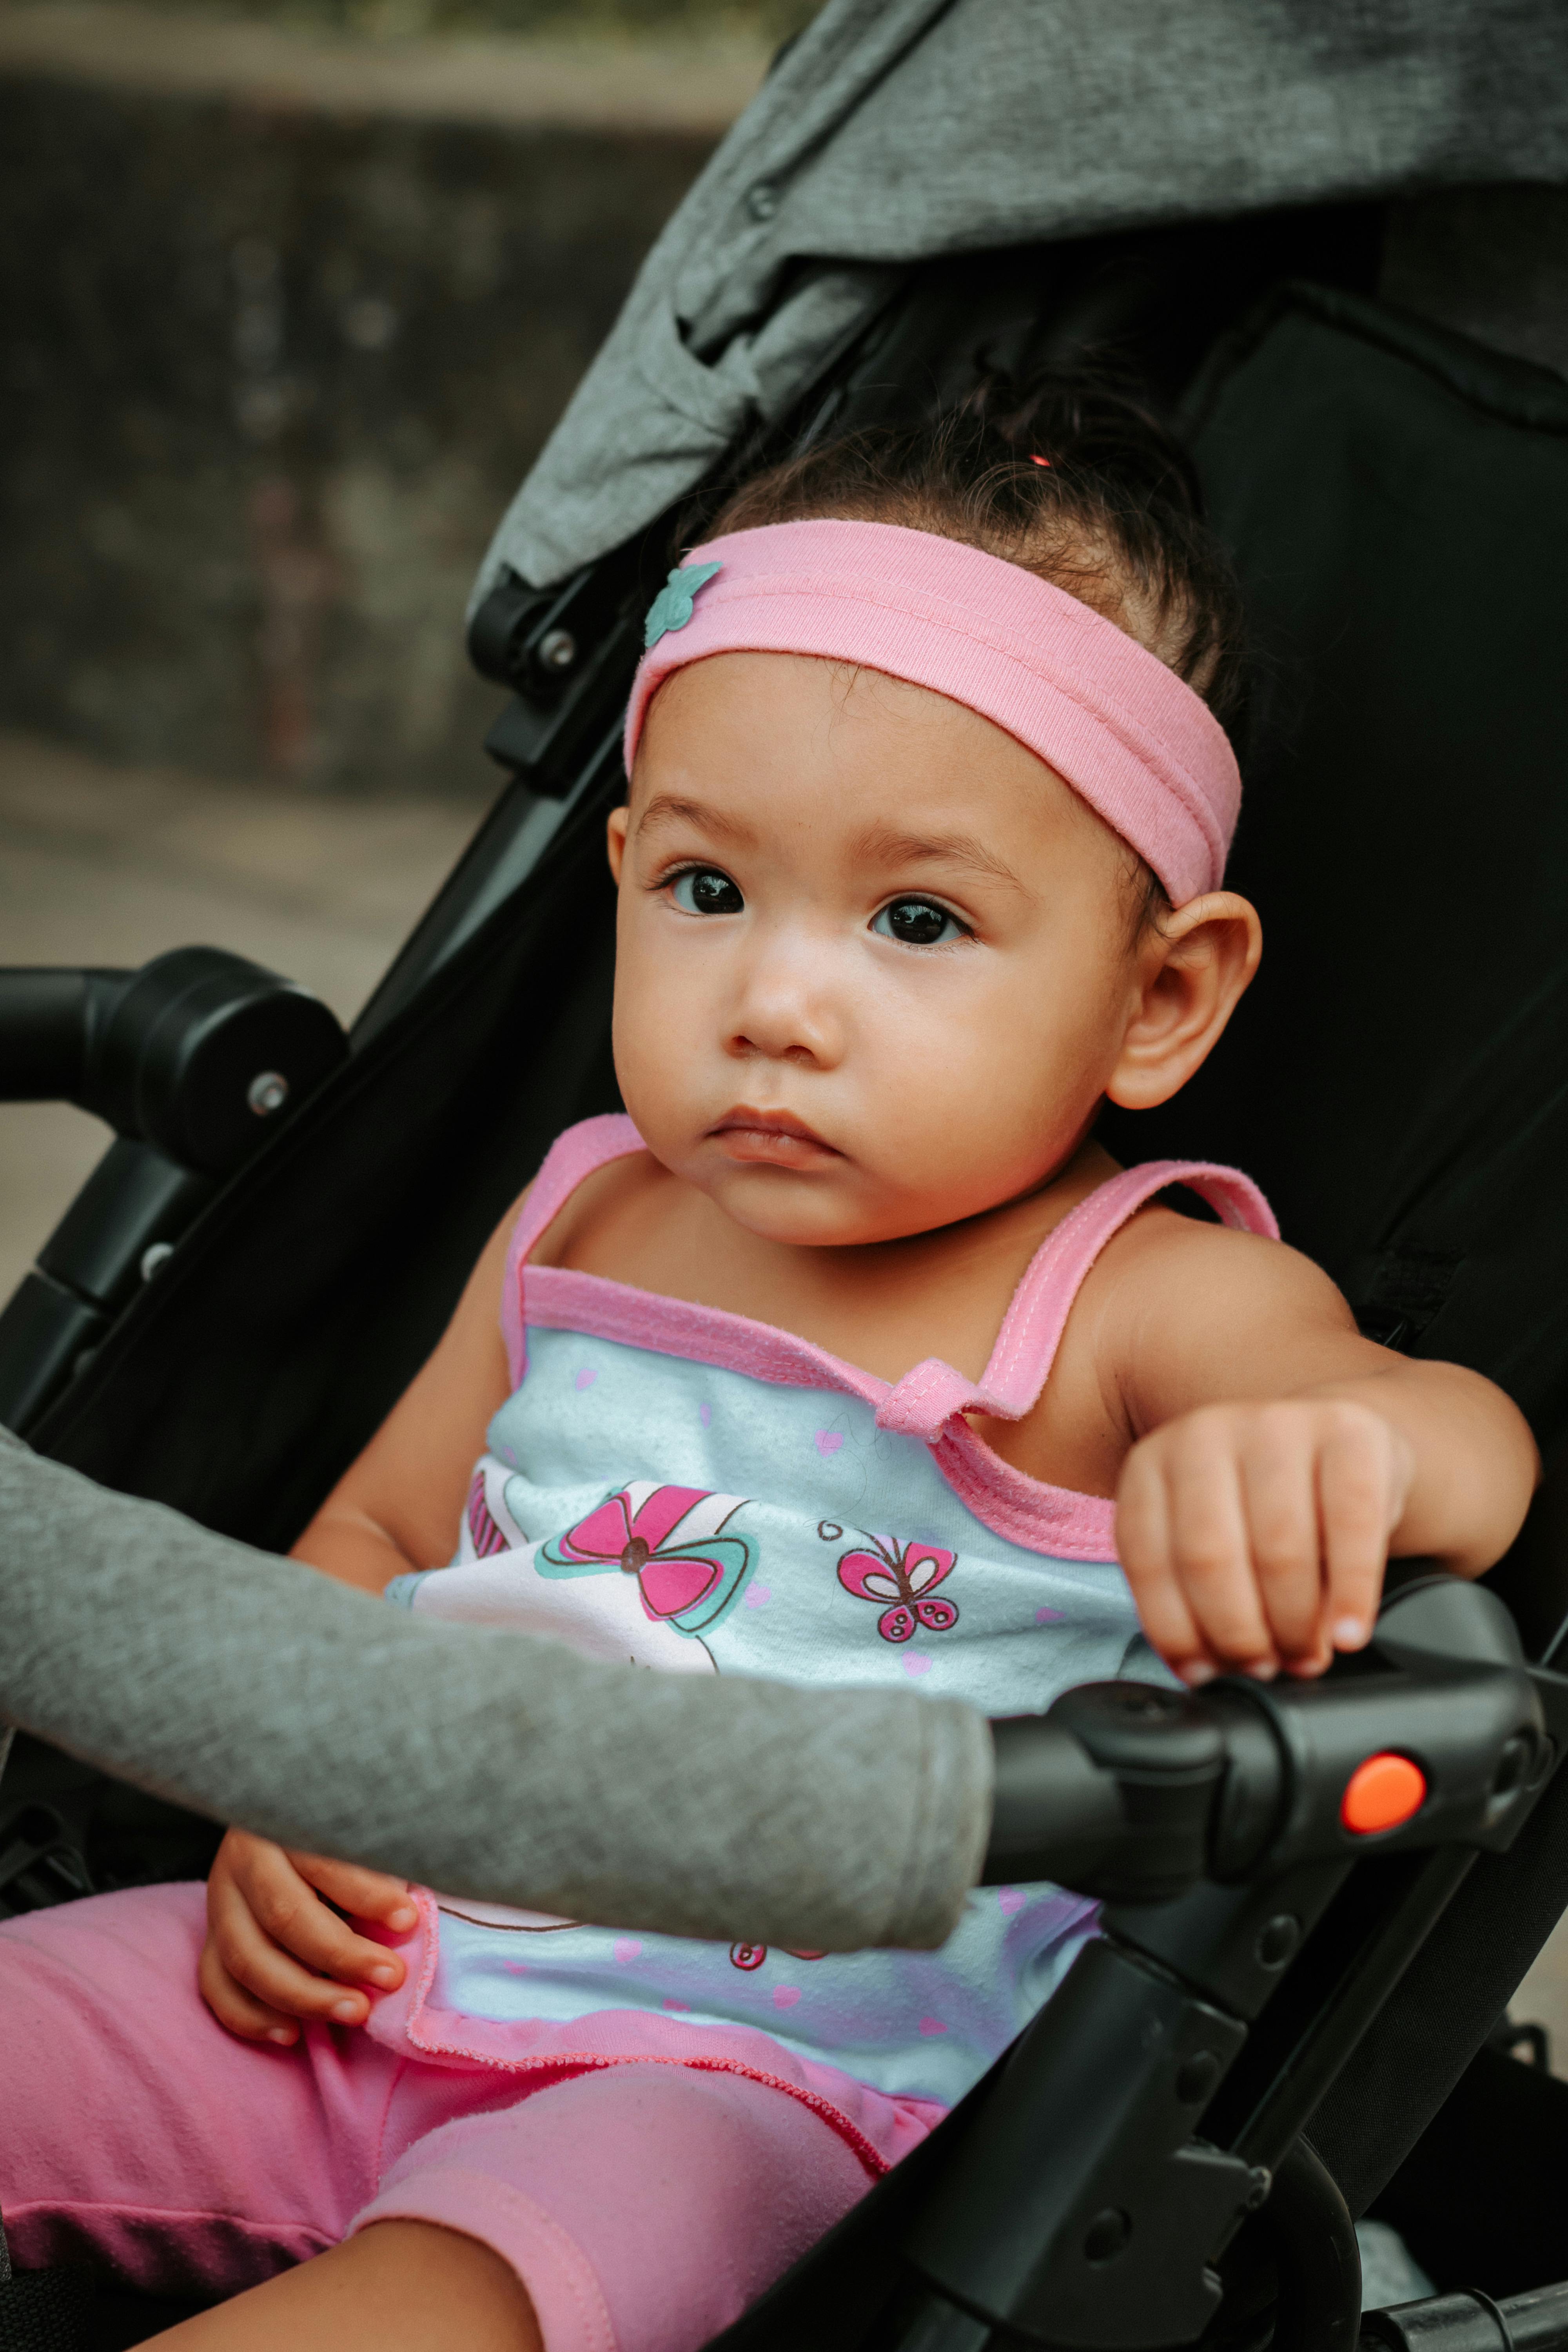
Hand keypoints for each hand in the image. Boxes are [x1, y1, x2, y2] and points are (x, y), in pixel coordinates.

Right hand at [201, 1827, 418, 2045]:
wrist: (281, 1821)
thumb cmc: (339, 1827)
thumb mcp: (359, 1830)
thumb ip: (378, 1865)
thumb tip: (408, 1918)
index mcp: (283, 1823)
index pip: (324, 1863)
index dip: (367, 1895)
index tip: (409, 1921)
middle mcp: (244, 1860)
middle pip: (283, 1916)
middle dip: (340, 1955)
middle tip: (390, 1978)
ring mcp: (220, 1900)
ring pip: (246, 1958)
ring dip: (302, 1996)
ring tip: (355, 2013)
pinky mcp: (209, 1934)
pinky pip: (215, 1984)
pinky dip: (249, 2016)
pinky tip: (289, 2034)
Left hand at [1116, 1397, 1414, 1684]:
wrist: (1340, 1444)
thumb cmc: (1265, 1505)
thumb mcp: (1211, 1533)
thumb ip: (1193, 1590)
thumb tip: (1204, 1672)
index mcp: (1154, 1462)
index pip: (1148, 1558)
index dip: (1175, 1630)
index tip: (1204, 1673)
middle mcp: (1206, 1432)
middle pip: (1209, 1557)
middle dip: (1237, 1633)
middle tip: (1262, 1668)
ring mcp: (1279, 1423)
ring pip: (1280, 1549)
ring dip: (1292, 1624)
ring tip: (1304, 1656)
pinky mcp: (1350, 1432)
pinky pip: (1353, 1526)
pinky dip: (1353, 1594)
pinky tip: (1349, 1633)